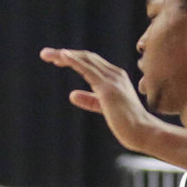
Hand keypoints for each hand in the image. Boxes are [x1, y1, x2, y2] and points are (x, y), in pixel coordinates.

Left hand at [41, 48, 162, 152]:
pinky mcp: (107, 88)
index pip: (91, 62)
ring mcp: (111, 79)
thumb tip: (72, 94)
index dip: (74, 59)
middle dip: (64, 54)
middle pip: (86, 57)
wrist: (142, 132)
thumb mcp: (104, 109)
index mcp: (114, 78)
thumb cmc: (127, 124)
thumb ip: (90, 100)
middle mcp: (114, 74)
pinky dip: (74, 61)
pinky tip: (62, 56)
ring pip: (85, 60)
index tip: (57, 60)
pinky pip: (88, 70)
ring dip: (63, 55)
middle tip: (45, 54)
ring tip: (46, 54)